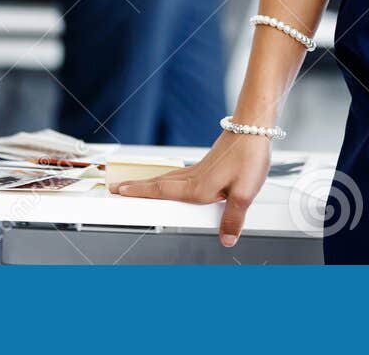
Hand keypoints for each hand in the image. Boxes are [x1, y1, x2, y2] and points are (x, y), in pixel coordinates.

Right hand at [108, 132, 272, 247]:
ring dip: (149, 182)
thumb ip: (232, 219)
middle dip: (136, 187)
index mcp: (197, 187)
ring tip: (135, 187)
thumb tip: (226, 239)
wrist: (253, 128)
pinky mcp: (207, 164)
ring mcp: (199, 169)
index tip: (118, 192)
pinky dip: (166, 178)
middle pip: (158, 184)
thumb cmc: (248, 156)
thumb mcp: (245, 193)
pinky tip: (172, 181)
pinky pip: (179, 174)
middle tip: (115, 188)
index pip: (160, 192)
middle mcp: (194, 178)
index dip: (139, 193)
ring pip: (167, 178)